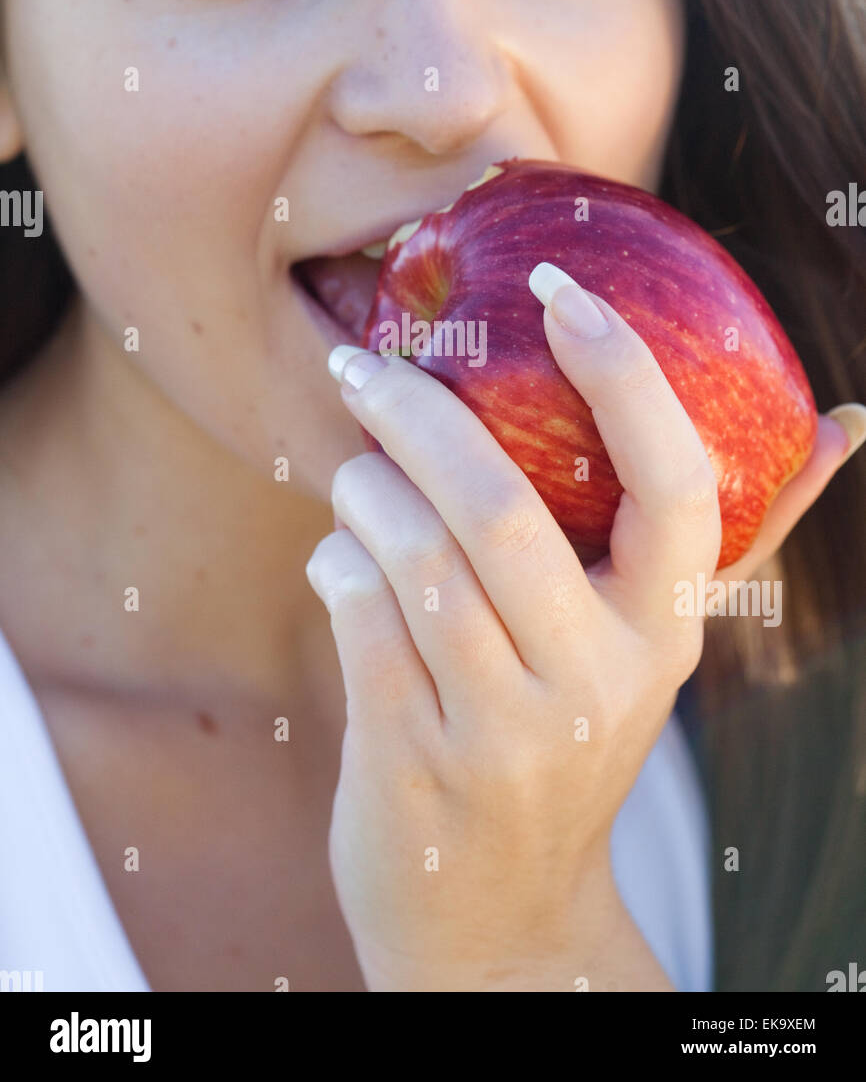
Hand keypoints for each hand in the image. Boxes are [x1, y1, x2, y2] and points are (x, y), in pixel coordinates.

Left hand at [305, 267, 851, 991]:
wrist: (499, 921)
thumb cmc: (569, 744)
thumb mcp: (653, 651)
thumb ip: (737, 537)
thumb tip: (846, 421)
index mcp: (664, 633)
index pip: (675, 485)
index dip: (623, 374)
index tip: (560, 289)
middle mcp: (595, 680)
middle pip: (499, 509)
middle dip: (415, 414)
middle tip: (362, 365)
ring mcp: (502, 729)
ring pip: (411, 557)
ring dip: (363, 489)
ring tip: (353, 471)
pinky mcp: (413, 759)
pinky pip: (356, 611)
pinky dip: (335, 561)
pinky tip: (341, 559)